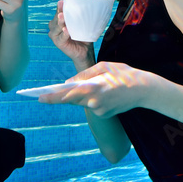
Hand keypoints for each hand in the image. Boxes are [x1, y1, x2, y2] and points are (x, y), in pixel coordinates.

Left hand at [39, 61, 153, 117]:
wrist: (143, 90)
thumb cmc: (124, 74)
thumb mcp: (103, 66)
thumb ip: (84, 75)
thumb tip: (68, 83)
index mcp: (92, 89)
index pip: (67, 95)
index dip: (52, 97)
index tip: (38, 98)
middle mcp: (94, 103)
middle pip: (72, 100)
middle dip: (61, 95)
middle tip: (44, 93)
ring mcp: (99, 111)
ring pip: (82, 102)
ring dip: (81, 94)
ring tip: (94, 84)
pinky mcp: (104, 115)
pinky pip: (92, 105)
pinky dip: (92, 98)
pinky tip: (104, 91)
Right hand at [47, 0, 93, 68]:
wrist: (85, 50)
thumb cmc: (83, 35)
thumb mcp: (82, 24)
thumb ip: (81, 16)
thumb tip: (90, 5)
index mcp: (59, 20)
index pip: (59, 11)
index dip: (60, 7)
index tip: (62, 1)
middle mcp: (54, 26)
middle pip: (56, 18)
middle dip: (59, 13)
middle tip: (62, 10)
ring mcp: (55, 35)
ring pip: (57, 27)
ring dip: (60, 22)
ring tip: (62, 16)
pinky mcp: (58, 43)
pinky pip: (60, 38)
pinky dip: (64, 34)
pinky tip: (66, 30)